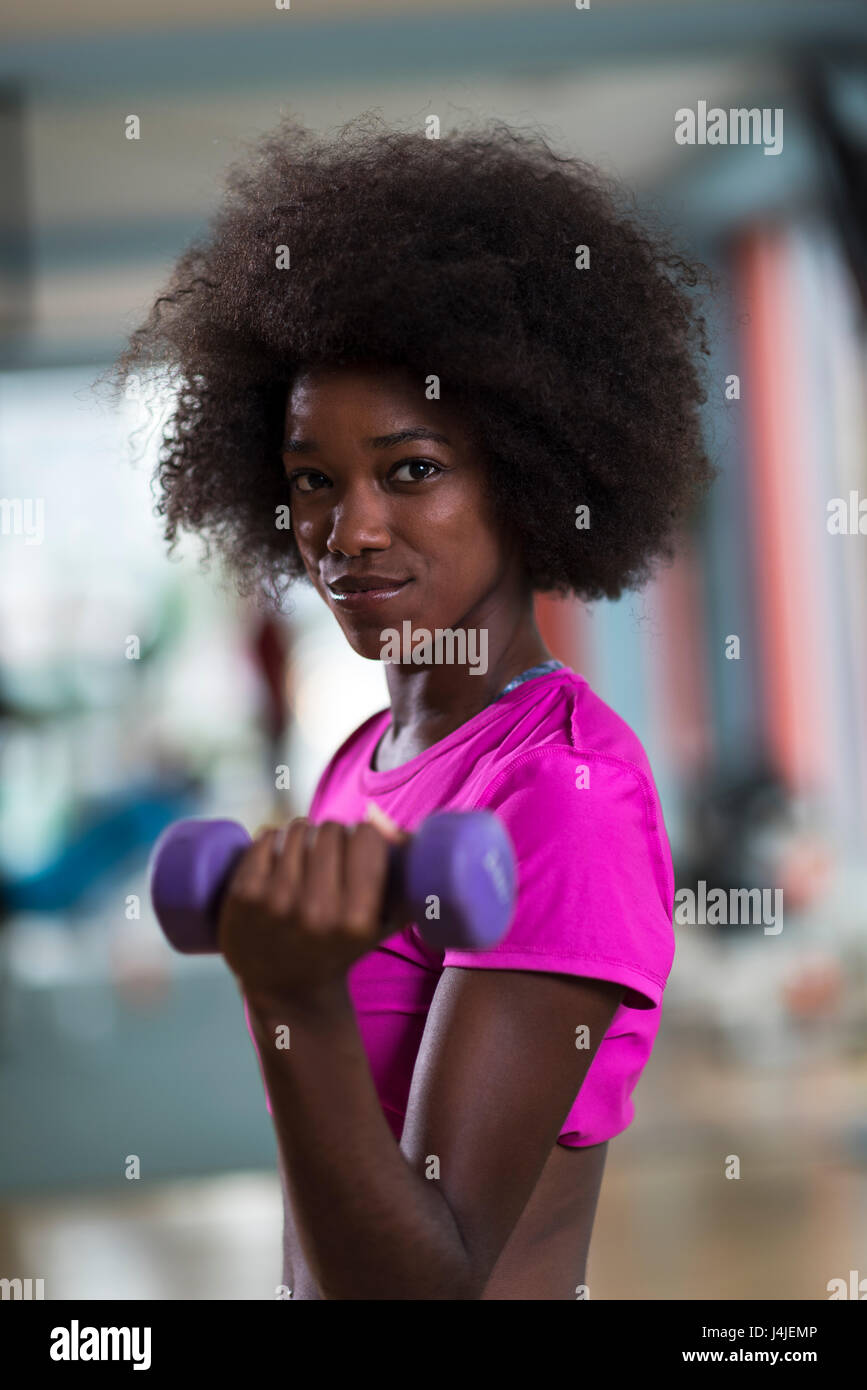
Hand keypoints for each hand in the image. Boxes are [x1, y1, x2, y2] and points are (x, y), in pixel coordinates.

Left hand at [217, 810, 407, 1009]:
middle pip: (331, 830)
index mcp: (356, 920)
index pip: (366, 837)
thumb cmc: (342, 946)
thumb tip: (377, 815)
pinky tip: (280, 858)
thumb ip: (400, 872)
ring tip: (305, 856)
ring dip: (304, 834)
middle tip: (329, 854)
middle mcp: (316, 912)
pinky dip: (274, 840)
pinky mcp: (244, 896)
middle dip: (334, 835)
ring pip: (296, 830)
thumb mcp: (382, 921)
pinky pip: (265, 838)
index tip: (358, 850)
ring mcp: (276, 903)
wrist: (286, 990)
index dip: (364, 837)